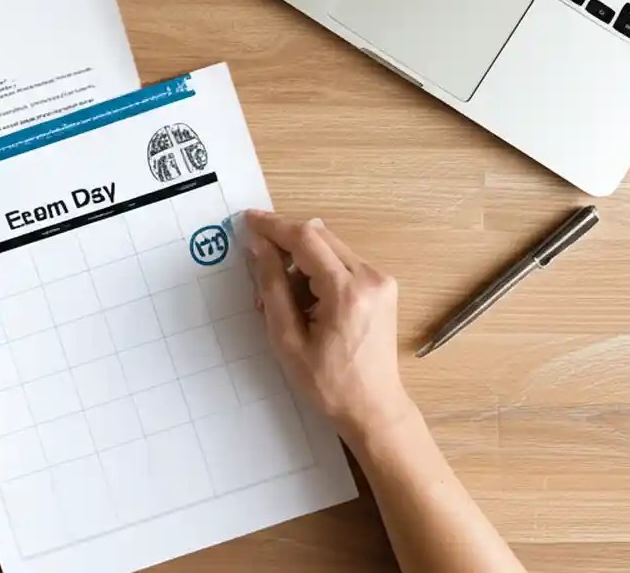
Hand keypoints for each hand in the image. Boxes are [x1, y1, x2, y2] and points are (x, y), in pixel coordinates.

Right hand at [244, 210, 412, 443]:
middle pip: (320, 236)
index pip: (306, 238)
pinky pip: (342, 263)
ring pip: (330, 248)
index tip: (247, 220)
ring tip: (283, 300)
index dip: (273, 226)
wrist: (373, 408)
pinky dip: (318, 272)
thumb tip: (258, 247)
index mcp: (347, 292)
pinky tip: (306, 302)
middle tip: (259, 268)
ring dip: (300, 262)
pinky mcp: (382, 286)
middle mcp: (371, 277)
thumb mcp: (288, 339)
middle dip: (285, 245)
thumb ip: (272, 287)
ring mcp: (381, 280)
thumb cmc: (327, 384)